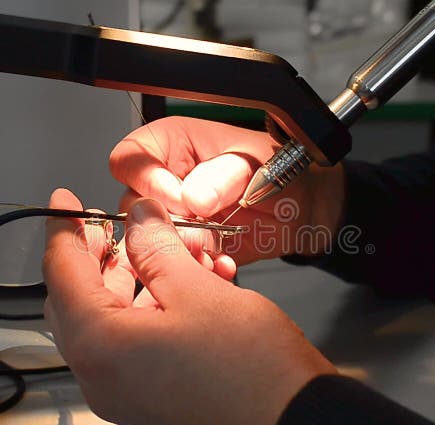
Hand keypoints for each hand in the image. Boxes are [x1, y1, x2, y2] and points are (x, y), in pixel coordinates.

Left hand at [43, 189, 336, 424]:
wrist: (293, 424)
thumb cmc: (248, 364)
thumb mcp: (198, 290)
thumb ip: (156, 247)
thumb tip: (137, 218)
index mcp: (100, 345)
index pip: (62, 274)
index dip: (64, 230)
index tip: (66, 201)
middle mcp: (100, 375)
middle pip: (79, 300)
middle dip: (99, 255)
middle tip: (118, 224)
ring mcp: (122, 391)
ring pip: (110, 320)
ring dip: (134, 279)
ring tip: (168, 247)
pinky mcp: (147, 398)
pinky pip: (133, 342)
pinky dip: (150, 308)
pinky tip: (188, 284)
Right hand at [109, 117, 345, 264]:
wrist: (303, 208)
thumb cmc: (280, 169)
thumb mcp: (257, 162)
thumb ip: (224, 175)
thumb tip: (193, 197)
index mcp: (173, 144)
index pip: (130, 159)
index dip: (147, 180)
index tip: (180, 198)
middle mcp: (166, 181)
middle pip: (133, 206)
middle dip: (166, 225)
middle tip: (199, 232)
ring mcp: (174, 217)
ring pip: (149, 241)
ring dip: (181, 253)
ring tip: (213, 251)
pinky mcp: (185, 248)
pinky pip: (173, 267)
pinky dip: (198, 271)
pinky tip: (222, 263)